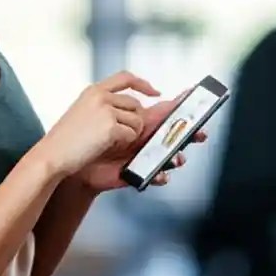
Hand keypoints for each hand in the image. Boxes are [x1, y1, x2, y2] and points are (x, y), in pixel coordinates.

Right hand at [34, 71, 159, 177]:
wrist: (52, 154)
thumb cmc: (64, 139)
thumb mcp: (82, 112)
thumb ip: (103, 105)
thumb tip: (129, 110)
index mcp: (93, 91)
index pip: (125, 77)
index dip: (143, 84)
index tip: (154, 92)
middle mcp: (101, 96)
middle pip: (136, 105)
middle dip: (135, 121)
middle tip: (120, 136)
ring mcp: (106, 110)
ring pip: (137, 121)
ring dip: (130, 134)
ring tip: (108, 141)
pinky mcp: (111, 126)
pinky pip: (131, 135)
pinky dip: (123, 143)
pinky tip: (106, 145)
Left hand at [77, 90, 210, 192]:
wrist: (73, 162)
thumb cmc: (86, 136)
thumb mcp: (105, 112)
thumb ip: (128, 106)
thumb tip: (151, 100)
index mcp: (140, 121)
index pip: (167, 112)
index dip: (185, 106)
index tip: (202, 100)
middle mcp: (145, 138)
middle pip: (176, 135)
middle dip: (191, 134)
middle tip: (200, 134)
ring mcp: (142, 156)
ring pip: (170, 155)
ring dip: (177, 157)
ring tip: (176, 158)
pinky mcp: (137, 173)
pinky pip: (156, 175)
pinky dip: (160, 176)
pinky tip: (159, 175)